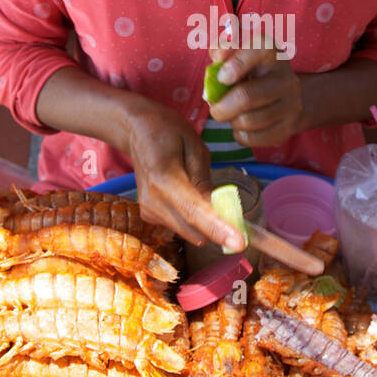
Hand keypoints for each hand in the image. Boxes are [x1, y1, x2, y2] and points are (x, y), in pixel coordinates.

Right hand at [124, 100, 246, 249]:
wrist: (137, 132)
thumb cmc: (168, 132)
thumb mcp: (195, 147)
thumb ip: (205, 179)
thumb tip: (218, 209)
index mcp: (164, 179)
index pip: (194, 212)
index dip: (218, 229)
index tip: (239, 244)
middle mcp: (153, 202)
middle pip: (195, 231)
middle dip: (218, 228)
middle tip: (234, 210)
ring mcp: (148, 212)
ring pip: (190, 232)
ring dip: (205, 223)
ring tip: (204, 192)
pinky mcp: (149, 216)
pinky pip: (182, 227)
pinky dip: (193, 219)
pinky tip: (188, 194)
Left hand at [206, 44, 303, 148]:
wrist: (284, 97)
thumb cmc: (251, 73)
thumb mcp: (237, 56)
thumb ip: (222, 51)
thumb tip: (218, 58)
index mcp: (272, 54)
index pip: (259, 49)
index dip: (237, 63)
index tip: (222, 78)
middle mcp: (287, 78)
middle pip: (246, 96)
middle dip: (222, 106)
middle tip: (215, 108)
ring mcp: (292, 105)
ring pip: (248, 121)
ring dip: (231, 121)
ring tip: (232, 115)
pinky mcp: (288, 128)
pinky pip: (253, 139)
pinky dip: (240, 135)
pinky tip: (241, 127)